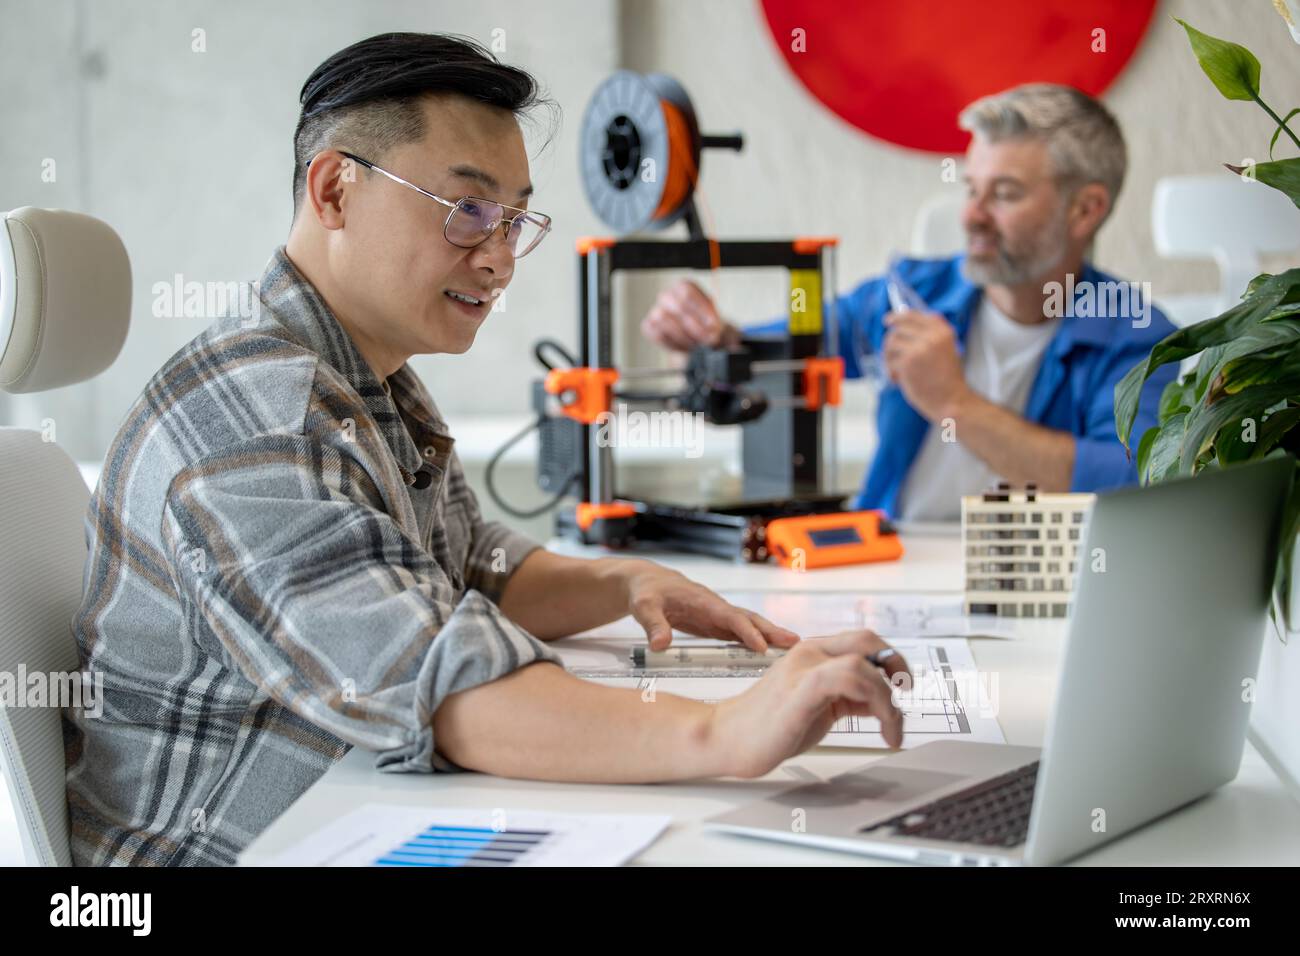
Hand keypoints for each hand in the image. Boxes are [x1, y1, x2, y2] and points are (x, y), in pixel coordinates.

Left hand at [619, 560, 799, 651]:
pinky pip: (738, 634)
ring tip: (792, 649)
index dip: (746, 632)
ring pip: (748, 625)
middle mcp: (715, 607)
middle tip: (794, 644)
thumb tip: (660, 646)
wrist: (647, 582)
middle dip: (771, 630)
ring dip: (769, 636)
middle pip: (748, 618)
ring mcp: (716, 616)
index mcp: (703, 601)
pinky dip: (755, 642)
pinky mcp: (714, 625)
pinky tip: (767, 654)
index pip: (730, 617)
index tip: (762, 647)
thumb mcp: (643, 607)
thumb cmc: (646, 591)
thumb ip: (653, 625)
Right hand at [640, 279, 740, 351]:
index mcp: (684, 287)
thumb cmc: (706, 324)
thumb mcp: (715, 320)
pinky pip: (657, 333)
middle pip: (678, 306)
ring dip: (685, 336)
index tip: (713, 325)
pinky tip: (685, 346)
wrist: (698, 336)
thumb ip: (715, 324)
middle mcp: (668, 296)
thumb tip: (715, 331)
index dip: (701, 310)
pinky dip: (673, 343)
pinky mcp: (649, 326)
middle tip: (709, 339)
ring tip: (698, 344)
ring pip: (665, 320)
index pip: (687, 292)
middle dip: (696, 327)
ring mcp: (656, 310)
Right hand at [709, 630, 908, 776]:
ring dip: (888, 698)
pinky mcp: (799, 691)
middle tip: (904, 697)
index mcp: (812, 653)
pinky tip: (881, 729)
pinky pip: (846, 679)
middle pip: (867, 640)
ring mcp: (802, 670)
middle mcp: (808, 654)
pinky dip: (876, 703)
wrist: (726, 738)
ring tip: (892, 727)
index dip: (891, 660)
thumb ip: (848, 697)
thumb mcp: (820, 706)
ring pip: (863, 663)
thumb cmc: (768, 725)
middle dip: (897, 667)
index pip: (864, 641)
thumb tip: (881, 701)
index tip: (902, 687)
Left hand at [881, 309, 971, 420]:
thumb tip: (920, 316)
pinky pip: (890, 361)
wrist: (951, 400)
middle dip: (891, 342)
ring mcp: (919, 349)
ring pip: (891, 344)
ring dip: (889, 358)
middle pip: (898, 329)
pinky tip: (898, 380)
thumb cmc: (948, 379)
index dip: (898, 317)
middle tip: (890, 354)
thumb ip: (934, 333)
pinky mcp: (907, 363)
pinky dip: (891, 372)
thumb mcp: (948, 349)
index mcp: (942, 331)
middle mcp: (931, 337)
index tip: (888, 320)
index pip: (914, 315)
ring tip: (896, 370)